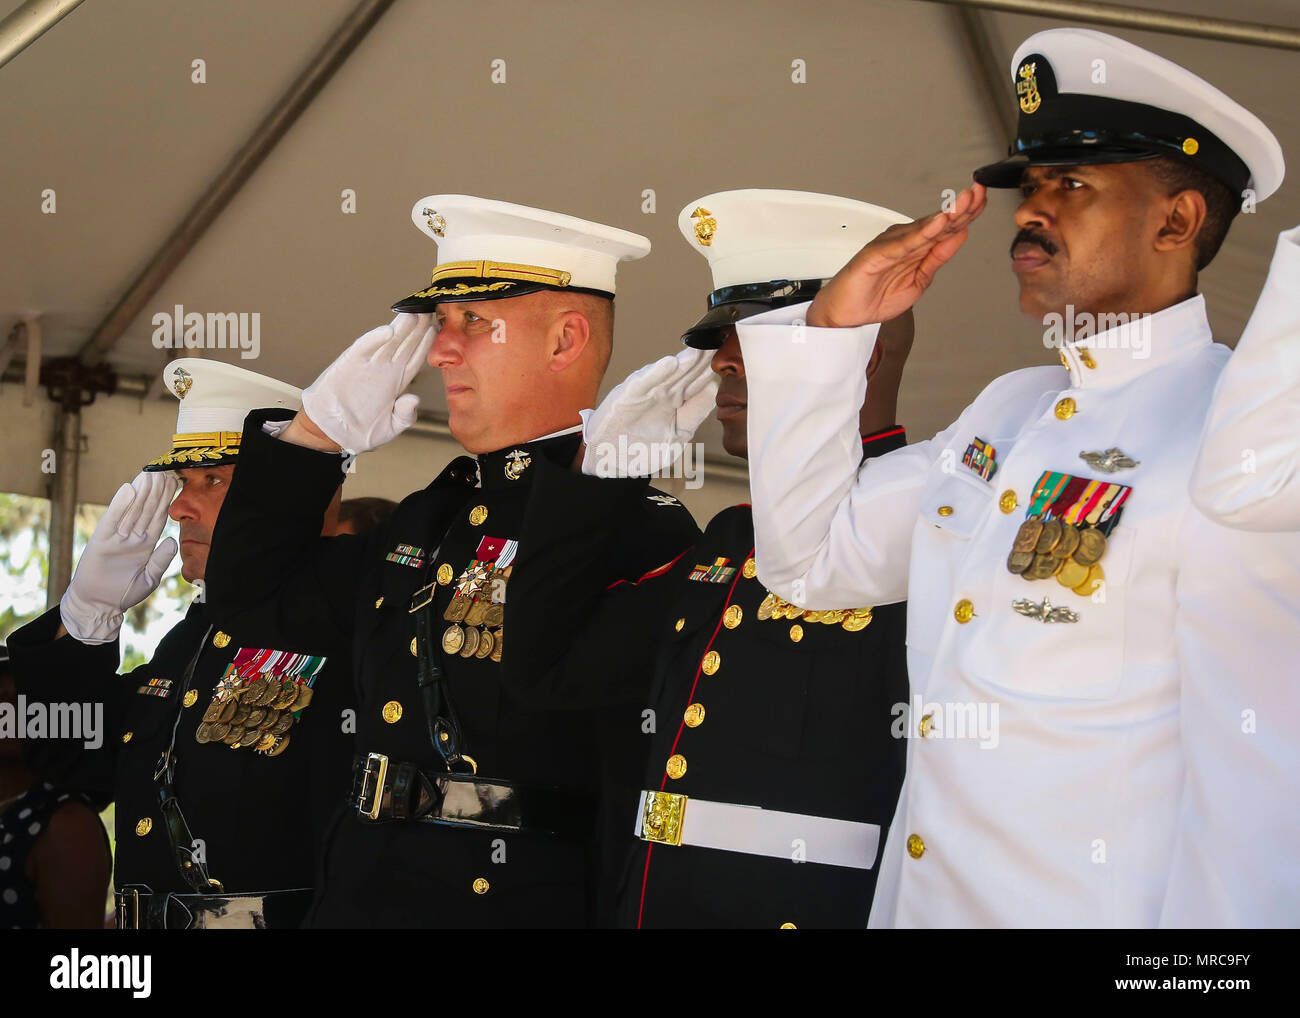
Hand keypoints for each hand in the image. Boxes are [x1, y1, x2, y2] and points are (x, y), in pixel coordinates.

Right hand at [60, 472, 177, 643]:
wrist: (99, 605)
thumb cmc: (124, 593)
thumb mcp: (149, 578)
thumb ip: (161, 560)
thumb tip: (172, 540)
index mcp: (145, 544)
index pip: (157, 518)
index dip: (166, 501)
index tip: (174, 483)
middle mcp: (131, 537)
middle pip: (146, 509)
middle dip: (155, 491)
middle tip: (164, 470)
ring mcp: (116, 538)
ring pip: (132, 511)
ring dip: (140, 492)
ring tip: (149, 473)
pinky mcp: (101, 541)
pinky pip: (112, 520)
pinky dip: (120, 505)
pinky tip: (128, 489)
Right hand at [298, 314, 435, 452]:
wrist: (331, 433)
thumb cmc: (360, 430)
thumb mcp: (390, 428)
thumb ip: (405, 416)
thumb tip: (414, 399)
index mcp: (398, 382)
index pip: (417, 357)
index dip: (428, 342)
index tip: (440, 327)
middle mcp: (385, 370)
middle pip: (406, 344)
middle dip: (419, 327)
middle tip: (431, 309)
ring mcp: (368, 366)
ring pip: (388, 342)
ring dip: (401, 328)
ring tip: (415, 313)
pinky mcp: (349, 365)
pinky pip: (364, 349)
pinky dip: (374, 339)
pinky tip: (387, 331)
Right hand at [580, 348, 717, 475]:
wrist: (608, 460)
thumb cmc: (641, 449)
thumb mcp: (677, 435)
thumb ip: (695, 414)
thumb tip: (714, 392)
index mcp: (675, 402)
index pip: (698, 382)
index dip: (713, 370)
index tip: (731, 356)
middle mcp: (662, 395)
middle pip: (686, 373)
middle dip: (703, 359)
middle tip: (720, 341)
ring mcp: (645, 395)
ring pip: (668, 374)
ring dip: (683, 362)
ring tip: (699, 349)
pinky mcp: (627, 398)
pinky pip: (643, 384)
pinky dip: (655, 374)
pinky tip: (668, 364)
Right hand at [808, 184, 986, 327]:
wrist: (846, 314)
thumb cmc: (875, 297)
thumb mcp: (919, 281)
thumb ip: (938, 258)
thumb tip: (961, 234)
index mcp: (917, 247)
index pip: (947, 227)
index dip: (967, 213)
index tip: (984, 198)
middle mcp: (905, 240)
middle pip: (939, 222)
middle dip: (962, 206)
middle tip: (980, 189)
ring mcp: (891, 245)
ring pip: (925, 228)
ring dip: (947, 214)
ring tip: (966, 200)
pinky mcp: (877, 254)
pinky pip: (905, 243)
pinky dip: (923, 232)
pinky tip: (938, 223)